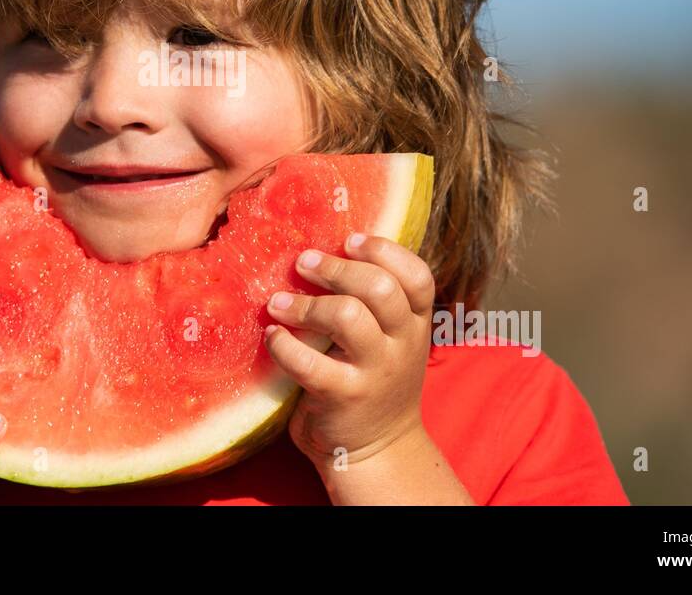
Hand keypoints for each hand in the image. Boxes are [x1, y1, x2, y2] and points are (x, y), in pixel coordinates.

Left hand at [264, 232, 435, 473]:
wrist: (378, 451)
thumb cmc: (373, 381)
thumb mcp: (391, 341)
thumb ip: (374, 304)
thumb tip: (324, 249)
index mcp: (415, 324)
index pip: (418, 276)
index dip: (384, 251)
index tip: (349, 240)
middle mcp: (402, 345)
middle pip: (380, 288)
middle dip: (337, 268)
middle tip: (304, 263)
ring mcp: (376, 372)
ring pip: (348, 316)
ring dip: (306, 304)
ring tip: (278, 302)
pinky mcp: (344, 397)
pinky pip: (310, 363)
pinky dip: (284, 345)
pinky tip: (273, 336)